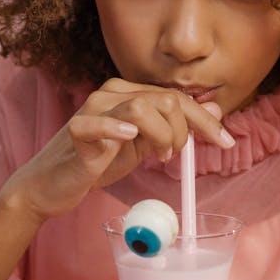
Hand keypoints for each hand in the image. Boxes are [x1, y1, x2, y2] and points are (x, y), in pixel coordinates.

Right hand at [0, 78, 234, 222]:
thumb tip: (214, 111)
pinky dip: (116, 129)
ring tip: (158, 156)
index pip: (176, 97)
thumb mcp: (144, 145)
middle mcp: (112, 94)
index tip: (226, 142)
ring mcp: (93, 110)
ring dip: (163, 135)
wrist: (52, 185)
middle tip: (175, 155)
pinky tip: (128, 139)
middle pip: (166, 98)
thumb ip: (174, 127)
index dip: (205, 119)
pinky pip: (97, 123)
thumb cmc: (96, 162)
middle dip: (185, 130)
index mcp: (129, 94)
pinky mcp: (77, 131)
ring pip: (143, 107)